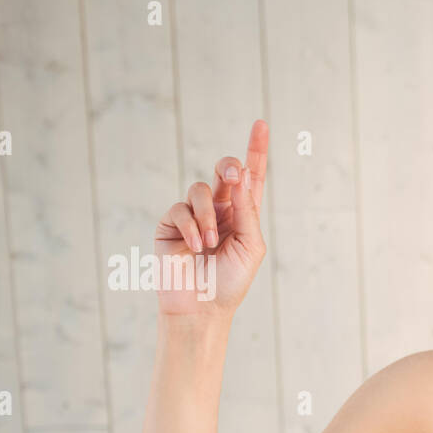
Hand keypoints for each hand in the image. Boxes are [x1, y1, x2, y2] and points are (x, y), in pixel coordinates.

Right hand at [153, 120, 268, 316]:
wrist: (202, 308)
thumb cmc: (230, 281)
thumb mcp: (249, 245)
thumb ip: (246, 210)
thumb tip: (240, 175)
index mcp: (243, 214)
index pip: (250, 178)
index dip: (255, 151)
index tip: (261, 124)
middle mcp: (219, 209)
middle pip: (223, 171)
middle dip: (228, 167)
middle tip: (231, 175)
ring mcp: (193, 215)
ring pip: (200, 190)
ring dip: (208, 217)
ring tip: (210, 244)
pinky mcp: (171, 223)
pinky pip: (180, 209)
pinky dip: (191, 227)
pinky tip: (195, 248)